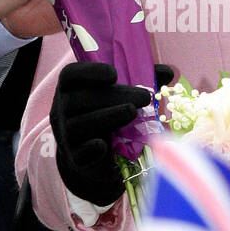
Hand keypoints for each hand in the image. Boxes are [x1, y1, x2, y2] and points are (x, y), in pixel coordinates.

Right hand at [50, 61, 153, 205]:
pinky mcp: (75, 159)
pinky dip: (92, 149)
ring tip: (133, 112)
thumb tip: (168, 72)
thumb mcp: (119, 97)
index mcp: (70, 89)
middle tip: (143, 97)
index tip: (114, 74)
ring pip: (80, 124)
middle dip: (114, 96)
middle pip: (81, 99)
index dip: (89, 72)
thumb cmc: (106, 116)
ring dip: (108, 117)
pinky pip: (80, 153)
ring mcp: (66, 135)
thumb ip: (140, 81)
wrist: (93, 156)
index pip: (70, 75)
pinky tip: (105, 145)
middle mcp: (61, 110)